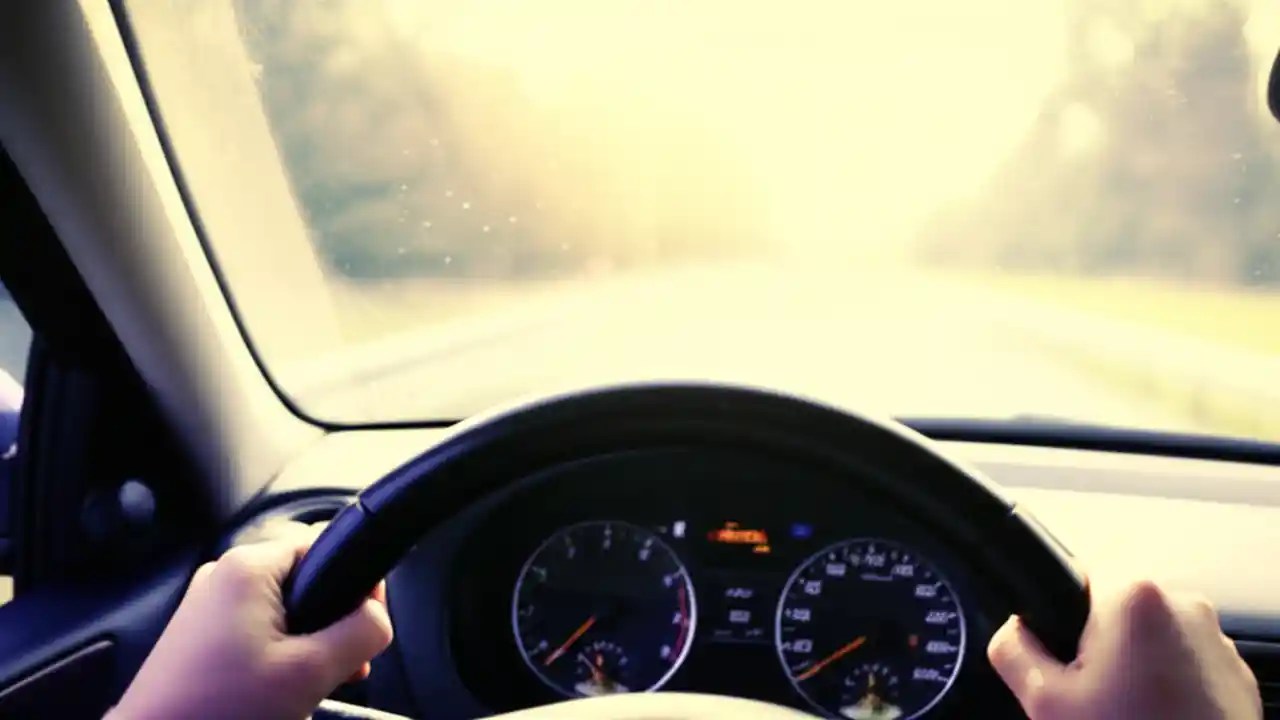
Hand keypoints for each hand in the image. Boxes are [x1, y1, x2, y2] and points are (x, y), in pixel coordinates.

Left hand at [108, 523, 393, 719]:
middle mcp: (225, 575)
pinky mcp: (200, 636)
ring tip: (314, 685)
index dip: (359, 583)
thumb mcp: (310, 673)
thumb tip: (380, 618)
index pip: (327, 543)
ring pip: (285, 609)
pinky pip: (259, 629)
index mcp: (248, 567)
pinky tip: (286, 689)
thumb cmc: (218, 711)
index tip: (370, 623)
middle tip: (345, 666)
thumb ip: (361, 634)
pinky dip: (282, 653)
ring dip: (311, 643)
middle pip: (308, 579)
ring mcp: (208, 605)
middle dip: (335, 622)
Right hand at [988, 575, 1261, 719]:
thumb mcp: (1044, 701)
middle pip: (1114, 609)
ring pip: (1150, 636)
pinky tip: (1155, 716)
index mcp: (1134, 597)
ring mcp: (1216, 639)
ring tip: (1127, 711)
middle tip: (1092, 695)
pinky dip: (1167, 683)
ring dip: (1134, 664)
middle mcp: (1184, 605)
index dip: (1061, 619)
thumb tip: (1011, 630)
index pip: (1076, 576)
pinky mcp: (1234, 672)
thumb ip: (1012, 648)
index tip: (1067, 661)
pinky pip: (1184, 661)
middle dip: (1099, 645)